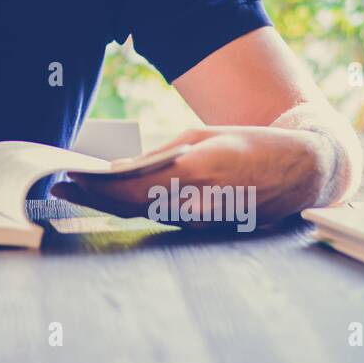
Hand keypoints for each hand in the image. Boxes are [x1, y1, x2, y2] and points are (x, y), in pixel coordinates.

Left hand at [50, 125, 335, 231]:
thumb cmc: (250, 144)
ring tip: (77, 190)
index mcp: (194, 172)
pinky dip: (134, 207)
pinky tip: (114, 197)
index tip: (69, 176)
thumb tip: (120, 168)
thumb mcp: (202, 136)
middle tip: (61, 186)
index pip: (131, 188)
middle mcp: (195, 202)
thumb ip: (161, 155)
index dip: (95, 187)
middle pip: (130, 206)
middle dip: (92, 197)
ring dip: (108, 204)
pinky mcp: (205, 225)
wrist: (302, 171)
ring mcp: (201, 219)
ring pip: (143, 214)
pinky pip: (162, 216)